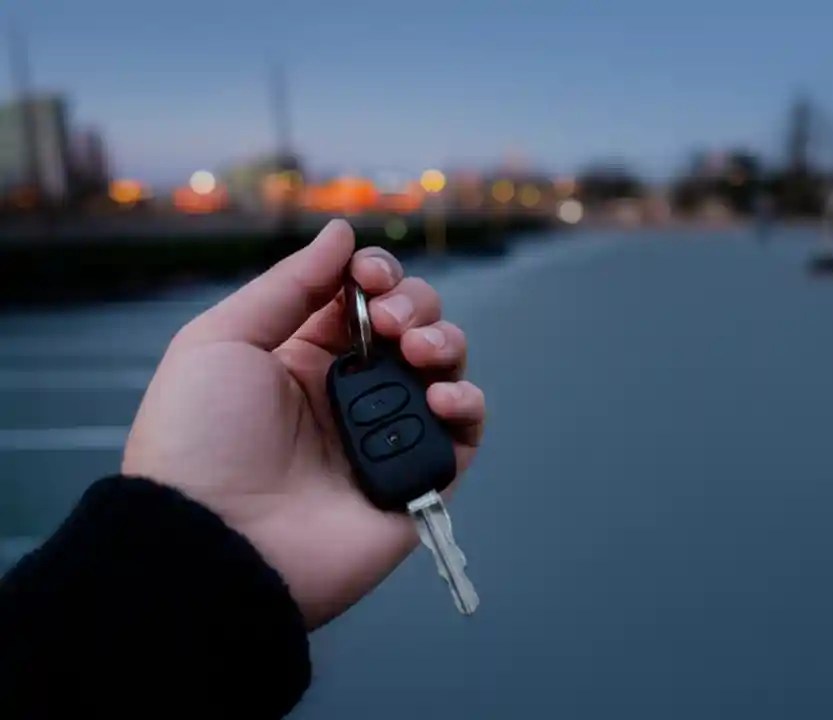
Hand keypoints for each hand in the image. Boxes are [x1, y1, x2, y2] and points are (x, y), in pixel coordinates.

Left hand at [122, 220, 484, 628]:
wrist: (214, 541)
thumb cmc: (201, 440)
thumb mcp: (221, 340)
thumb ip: (290, 283)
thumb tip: (343, 232)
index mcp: (304, 359)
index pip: (362, 300)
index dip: (377, 277)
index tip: (369, 277)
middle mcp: (351, 395)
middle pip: (413, 326)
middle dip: (414, 305)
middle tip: (389, 324)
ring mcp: (387, 438)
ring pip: (446, 370)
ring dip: (445, 343)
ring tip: (417, 353)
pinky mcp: (418, 480)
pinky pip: (464, 434)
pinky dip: (466, 404)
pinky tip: (440, 398)